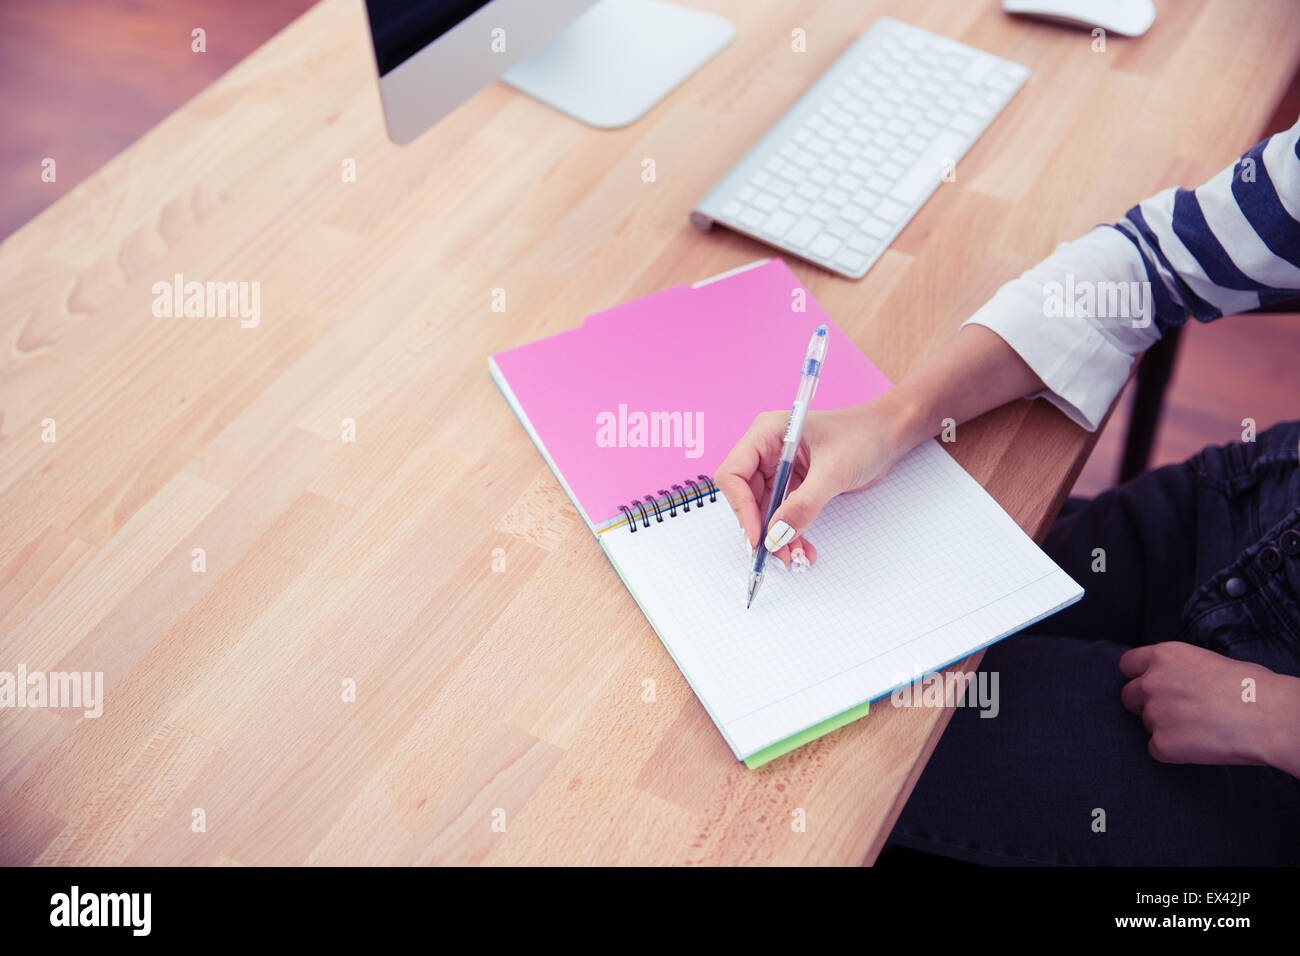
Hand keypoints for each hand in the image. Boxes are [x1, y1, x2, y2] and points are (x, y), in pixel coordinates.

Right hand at [715, 400, 909, 568]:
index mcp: (767, 433)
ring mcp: (779, 468)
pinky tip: (803, 549)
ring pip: (764, 510)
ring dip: (776, 536)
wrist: (890, 435)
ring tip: (793, 558)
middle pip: (745, 496)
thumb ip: (803, 505)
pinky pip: (782, 514)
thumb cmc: (864, 436)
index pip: (734, 473)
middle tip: (775, 555)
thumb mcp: (833, 471)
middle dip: (760, 528)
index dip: (740, 507)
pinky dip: (790, 533)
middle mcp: (767, 450)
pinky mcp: (794, 484)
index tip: (757, 536)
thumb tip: (776, 536)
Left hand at [1119, 641, 1299, 774]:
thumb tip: (1174, 681)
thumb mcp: (1208, 661)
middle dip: (1145, 704)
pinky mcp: (1162, 743)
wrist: (1270, 717)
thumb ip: (1179, 670)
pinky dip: (1173, 751)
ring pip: (1146, 724)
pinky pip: (1156, 749)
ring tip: (1199, 728)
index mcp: (1164, 656)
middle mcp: (1151, 682)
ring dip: (1164, 728)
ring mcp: (1154, 713)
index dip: (1138, 677)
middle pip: (1129, 696)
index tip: (1147, 686)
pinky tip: (1199, 745)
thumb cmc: (1252, 688)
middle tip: (1176, 713)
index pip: (1128, 665)